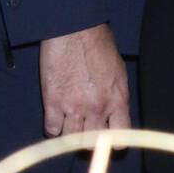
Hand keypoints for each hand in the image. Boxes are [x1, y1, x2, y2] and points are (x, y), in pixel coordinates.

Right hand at [39, 23, 130, 145]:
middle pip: (93, 143)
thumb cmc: (98, 43)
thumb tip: (112, 110)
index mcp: (118, 99)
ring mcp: (74, 107)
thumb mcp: (117, 70)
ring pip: (71, 140)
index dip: (114, 141)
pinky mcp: (53, 103)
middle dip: (89, 140)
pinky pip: (52, 130)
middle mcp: (98, 108)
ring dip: (70, 134)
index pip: (121, 137)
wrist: (74, 29)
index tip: (107, 138)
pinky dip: (53, 128)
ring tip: (69, 124)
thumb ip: (115, 94)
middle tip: (84, 131)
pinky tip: (56, 119)